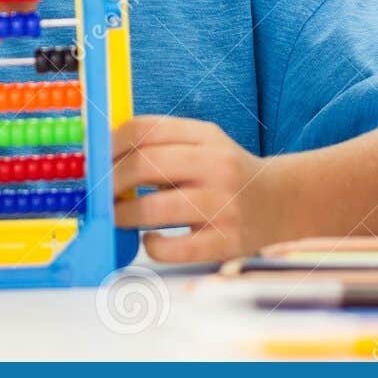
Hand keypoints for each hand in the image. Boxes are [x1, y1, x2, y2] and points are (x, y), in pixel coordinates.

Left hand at [110, 115, 288, 262]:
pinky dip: (153, 246)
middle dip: (110, 182)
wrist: (283, 201)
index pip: (145, 129)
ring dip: (123, 215)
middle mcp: (217, 166)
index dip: (110, 144)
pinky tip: (150, 240)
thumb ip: (162, 145)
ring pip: (154, 209)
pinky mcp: (228, 241)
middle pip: (144, 165)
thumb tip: (104, 157)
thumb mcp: (204, 144)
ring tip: (117, 218)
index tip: (95, 160)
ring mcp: (224, 205)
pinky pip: (177, 248)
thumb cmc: (227, 173)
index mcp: (206, 136)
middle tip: (99, 194)